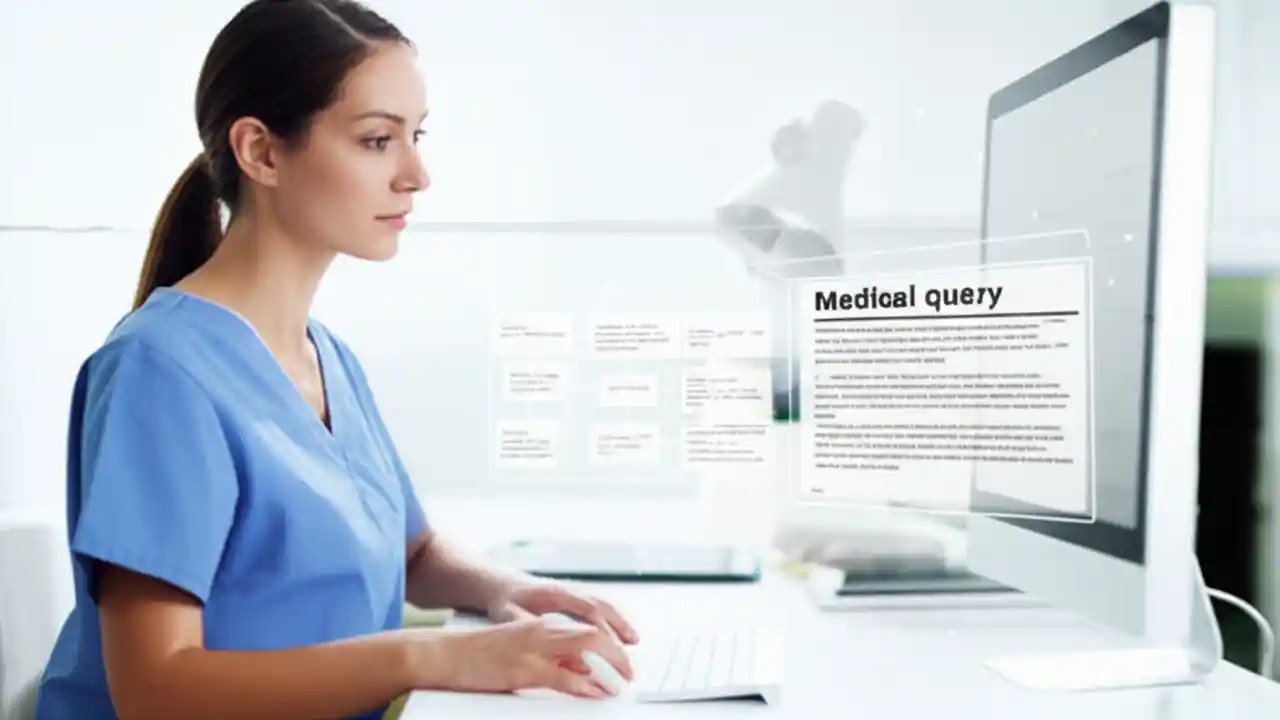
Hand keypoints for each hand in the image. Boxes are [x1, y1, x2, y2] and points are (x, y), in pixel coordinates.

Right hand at [418, 619, 621, 697]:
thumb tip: (584, 672)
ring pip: (584, 651)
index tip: (623, 659)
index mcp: (541, 625)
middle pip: (593, 636)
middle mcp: (541, 631)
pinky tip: (595, 693)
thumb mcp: (522, 652)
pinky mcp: (523, 669)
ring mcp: (533, 649)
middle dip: (617, 654)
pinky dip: (584, 686)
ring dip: (608, 667)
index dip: (610, 643)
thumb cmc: (478, 655)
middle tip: (629, 672)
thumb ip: (553, 659)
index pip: (586, 628)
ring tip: (621, 683)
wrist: (444, 654)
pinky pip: (562, 677)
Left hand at [487, 581, 638, 678]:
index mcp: (554, 594)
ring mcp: (570, 592)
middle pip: (601, 604)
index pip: (587, 608)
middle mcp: (567, 590)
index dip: (604, 627)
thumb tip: (542, 638)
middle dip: (619, 624)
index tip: (615, 645)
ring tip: (633, 640)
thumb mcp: (508, 614)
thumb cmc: (503, 598)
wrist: (497, 582)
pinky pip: (596, 606)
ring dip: (619, 620)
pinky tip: (617, 632)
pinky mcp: (570, 597)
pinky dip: (610, 618)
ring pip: (602, 604)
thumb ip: (526, 625)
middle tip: (633, 644)